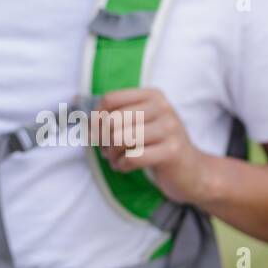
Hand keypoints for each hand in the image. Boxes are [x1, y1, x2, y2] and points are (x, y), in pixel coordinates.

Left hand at [96, 87, 212, 205]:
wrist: (192, 172)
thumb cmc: (157, 145)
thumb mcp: (139, 123)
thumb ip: (113, 113)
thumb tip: (75, 99)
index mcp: (152, 95)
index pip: (110, 99)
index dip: (96, 118)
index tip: (97, 133)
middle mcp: (163, 107)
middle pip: (113, 120)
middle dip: (102, 140)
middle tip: (107, 151)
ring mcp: (170, 128)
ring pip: (120, 138)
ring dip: (111, 154)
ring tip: (115, 160)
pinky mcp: (172, 151)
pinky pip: (133, 157)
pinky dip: (122, 165)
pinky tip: (125, 167)